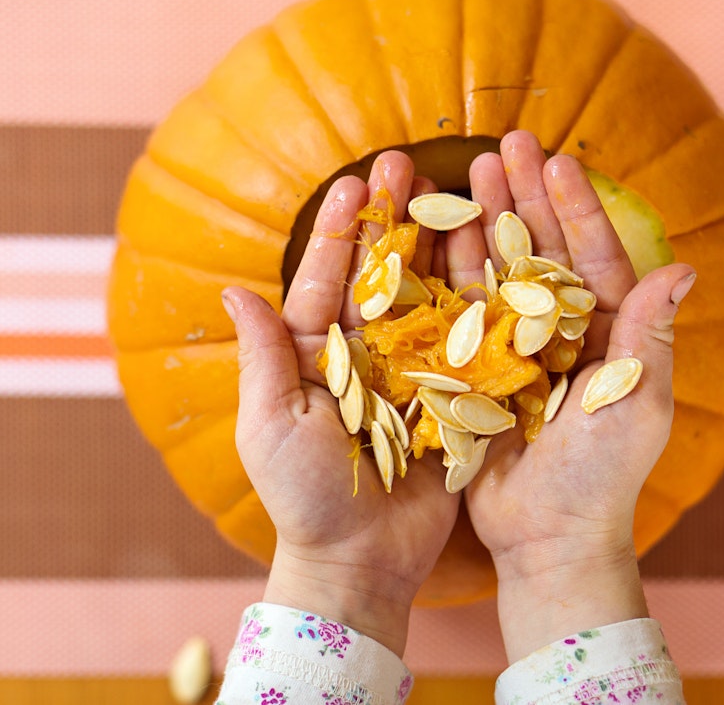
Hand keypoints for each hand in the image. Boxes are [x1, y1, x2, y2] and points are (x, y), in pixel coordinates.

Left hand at [222, 152, 459, 655]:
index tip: (356, 181)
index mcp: (313, 354)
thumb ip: (261, 356)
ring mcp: (409, 371)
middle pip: (379, 274)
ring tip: (452, 187)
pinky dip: (476, 295)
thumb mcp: (270, 423)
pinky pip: (463, 339)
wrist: (359, 560)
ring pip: (424, 294)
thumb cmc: (301, 495)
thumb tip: (232, 291)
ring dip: (435, 242)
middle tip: (405, 163)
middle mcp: (362, 353)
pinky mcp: (449, 396)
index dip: (342, 232)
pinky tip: (491, 251)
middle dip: (391, 219)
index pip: (327, 280)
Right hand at [451, 131, 696, 660]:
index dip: (575, 208)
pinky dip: (451, 268)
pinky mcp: (475, 367)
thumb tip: (681, 267)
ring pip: (498, 268)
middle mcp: (560, 330)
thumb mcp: (635, 402)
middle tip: (505, 142)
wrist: (547, 534)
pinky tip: (438, 228)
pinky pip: (461, 308)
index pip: (593, 257)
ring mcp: (515, 346)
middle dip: (524, 195)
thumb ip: (650, 334)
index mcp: (609, 333)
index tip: (557, 160)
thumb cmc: (604, 475)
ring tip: (468, 169)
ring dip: (484, 218)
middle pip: (541, 248)